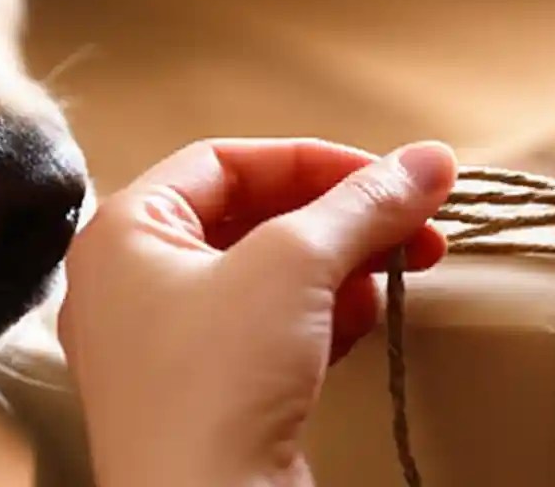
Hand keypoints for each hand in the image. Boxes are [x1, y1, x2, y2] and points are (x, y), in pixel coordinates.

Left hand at [58, 139, 457, 486]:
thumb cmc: (213, 386)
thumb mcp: (296, 264)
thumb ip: (365, 203)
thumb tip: (428, 161)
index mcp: (127, 235)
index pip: (226, 161)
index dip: (312, 160)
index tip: (384, 176)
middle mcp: (140, 285)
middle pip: (259, 216)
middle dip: (345, 217)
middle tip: (413, 220)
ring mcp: (175, 345)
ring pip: (276, 274)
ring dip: (346, 264)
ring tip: (402, 266)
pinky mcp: (215, 393)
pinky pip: (279, 328)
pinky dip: (329, 314)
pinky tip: (367, 317)